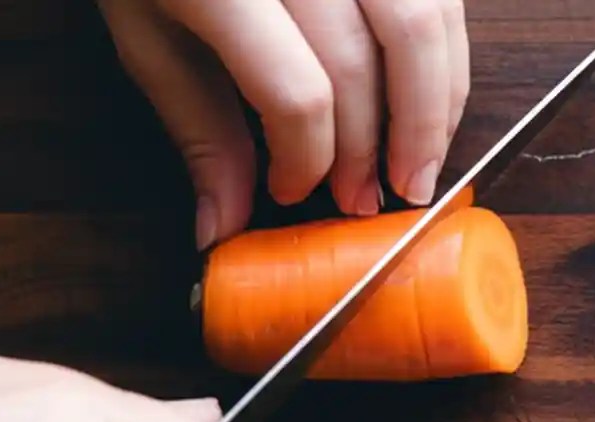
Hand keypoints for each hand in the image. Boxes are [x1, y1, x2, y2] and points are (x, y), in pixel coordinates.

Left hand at [97, 0, 470, 248]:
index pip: (298, 94)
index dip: (307, 160)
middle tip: (371, 200)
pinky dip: (446, 53)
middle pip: (372, 60)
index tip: (291, 191)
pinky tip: (426, 100)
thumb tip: (221, 227)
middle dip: (380, 146)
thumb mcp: (149, 40)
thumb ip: (199, 132)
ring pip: (425, 20)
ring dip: (435, 106)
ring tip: (418, 165)